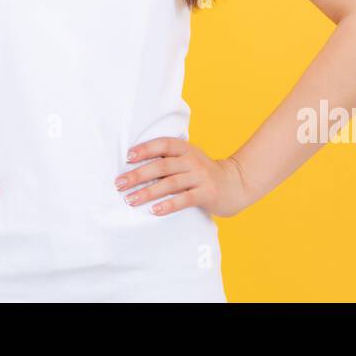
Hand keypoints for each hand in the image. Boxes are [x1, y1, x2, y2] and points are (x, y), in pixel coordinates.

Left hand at [113, 137, 249, 218]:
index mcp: (185, 149)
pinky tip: (155, 210)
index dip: (145, 149)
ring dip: (148, 192)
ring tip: (130, 200)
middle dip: (138, 174)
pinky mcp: (207, 193)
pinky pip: (185, 199)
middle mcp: (192, 160)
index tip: (127, 157)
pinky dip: (169, 204)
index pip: (162, 144)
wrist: (236, 184)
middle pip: (161, 165)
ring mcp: (201, 176)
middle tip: (119, 184)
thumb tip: (135, 166)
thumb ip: (169, 160)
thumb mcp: (188, 160)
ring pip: (170, 183)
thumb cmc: (203, 173)